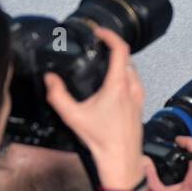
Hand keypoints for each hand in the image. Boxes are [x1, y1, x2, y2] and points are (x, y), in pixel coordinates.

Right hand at [44, 25, 145, 190]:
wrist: (121, 158)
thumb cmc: (101, 140)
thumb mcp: (73, 116)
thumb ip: (57, 95)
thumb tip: (50, 79)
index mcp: (118, 85)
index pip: (120, 49)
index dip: (110, 35)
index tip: (99, 32)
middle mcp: (132, 87)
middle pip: (126, 58)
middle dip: (112, 49)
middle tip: (98, 46)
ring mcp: (139, 95)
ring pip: (132, 70)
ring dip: (119, 63)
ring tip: (103, 63)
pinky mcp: (141, 103)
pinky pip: (135, 81)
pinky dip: (124, 75)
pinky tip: (112, 84)